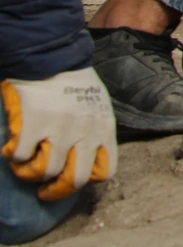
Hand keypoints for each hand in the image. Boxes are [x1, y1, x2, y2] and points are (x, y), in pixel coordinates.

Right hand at [2, 68, 116, 201]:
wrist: (52, 57)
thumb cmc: (75, 84)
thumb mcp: (98, 107)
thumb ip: (95, 132)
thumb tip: (84, 160)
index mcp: (104, 128)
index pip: (105, 171)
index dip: (87, 180)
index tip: (71, 178)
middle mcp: (85, 131)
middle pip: (75, 179)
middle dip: (57, 190)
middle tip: (44, 189)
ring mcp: (59, 128)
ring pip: (45, 171)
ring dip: (30, 172)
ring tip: (25, 164)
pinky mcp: (32, 122)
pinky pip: (20, 156)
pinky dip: (14, 155)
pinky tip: (14, 145)